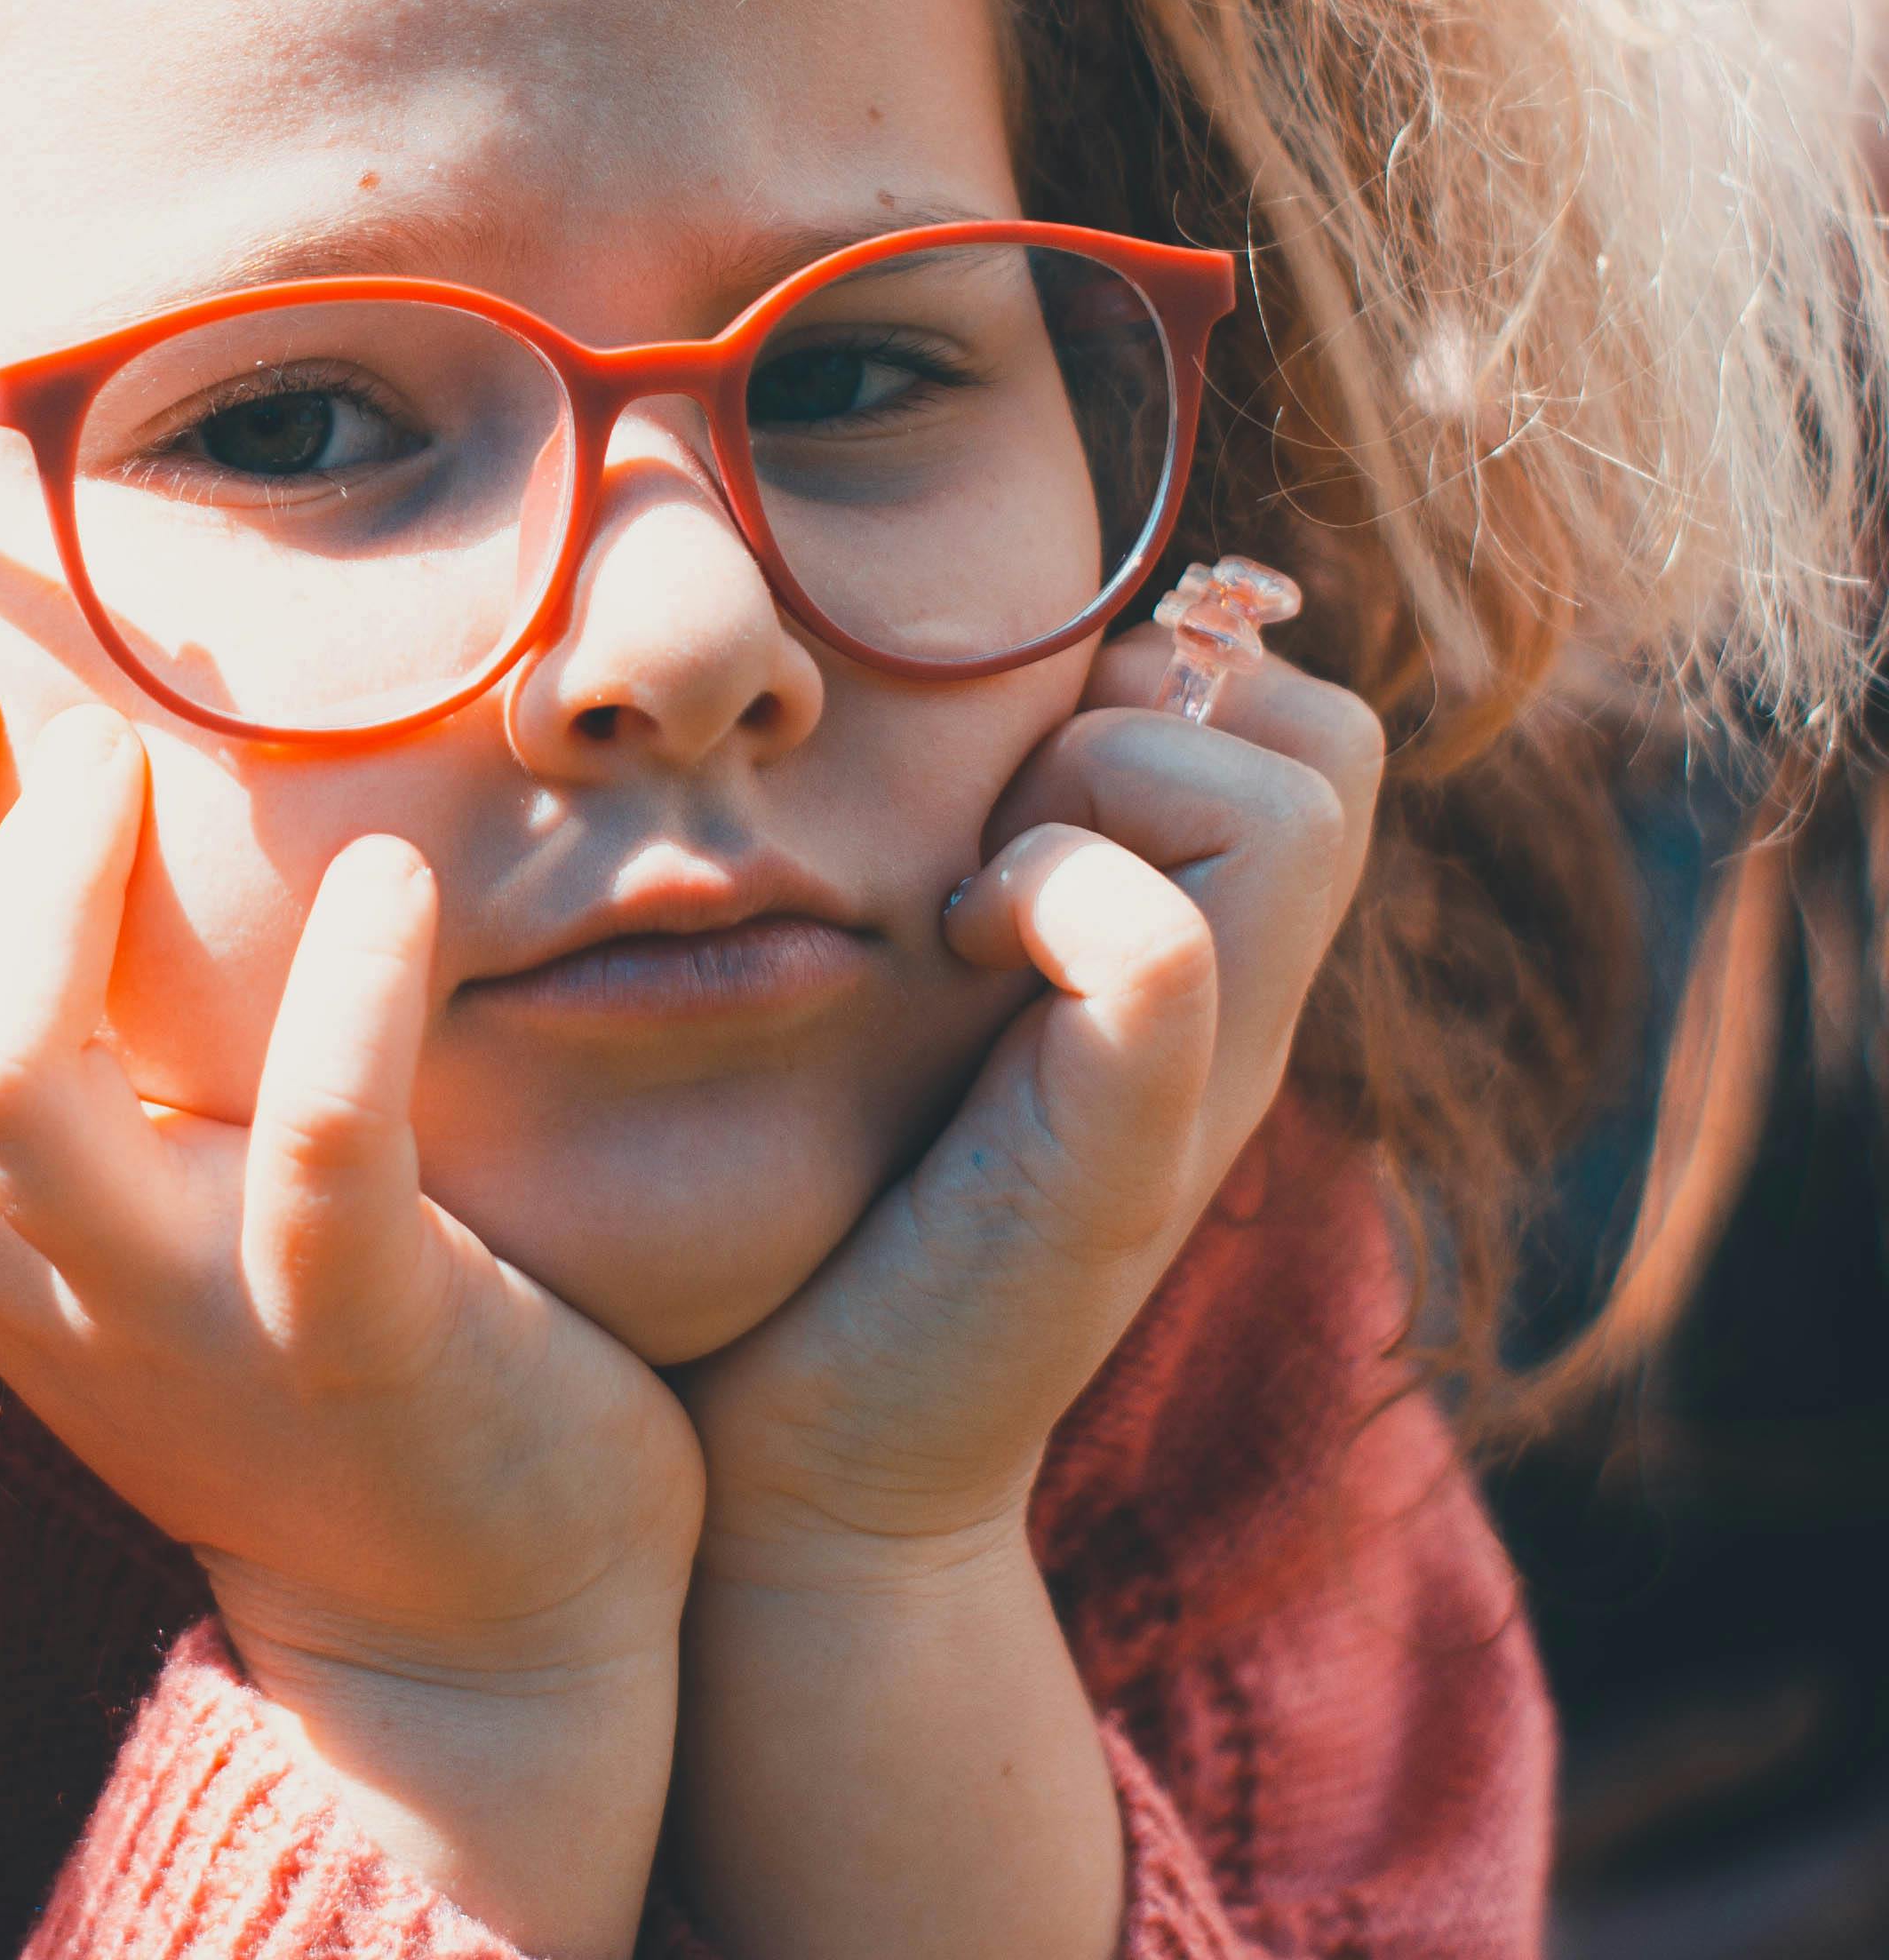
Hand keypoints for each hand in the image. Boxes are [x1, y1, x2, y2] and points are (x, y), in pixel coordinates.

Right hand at [0, 648, 701, 1957]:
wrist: (464, 1630)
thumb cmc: (296, 1346)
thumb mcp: (119, 1207)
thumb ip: (40, 1050)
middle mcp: (19, 1269)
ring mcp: (174, 1309)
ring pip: (7, 1082)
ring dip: (51, 886)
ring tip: (117, 753)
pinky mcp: (353, 1334)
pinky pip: (325, 1153)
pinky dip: (349, 1001)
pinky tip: (394, 875)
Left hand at [680, 621, 1382, 1579]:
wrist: (808, 1454)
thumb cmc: (835, 1196)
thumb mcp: (935, 982)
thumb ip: (993, 850)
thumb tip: (976, 687)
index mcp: (1209, 959)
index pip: (1305, 722)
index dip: (1161, 681)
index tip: (1014, 784)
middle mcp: (1244, 1010)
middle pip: (1327, 738)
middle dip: (1146, 715)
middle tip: (1005, 833)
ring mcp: (1204, 1082)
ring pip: (1284, 803)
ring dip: (1097, 791)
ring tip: (977, 902)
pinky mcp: (1129, 1152)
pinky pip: (1165, 937)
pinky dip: (1043, 894)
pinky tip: (952, 956)